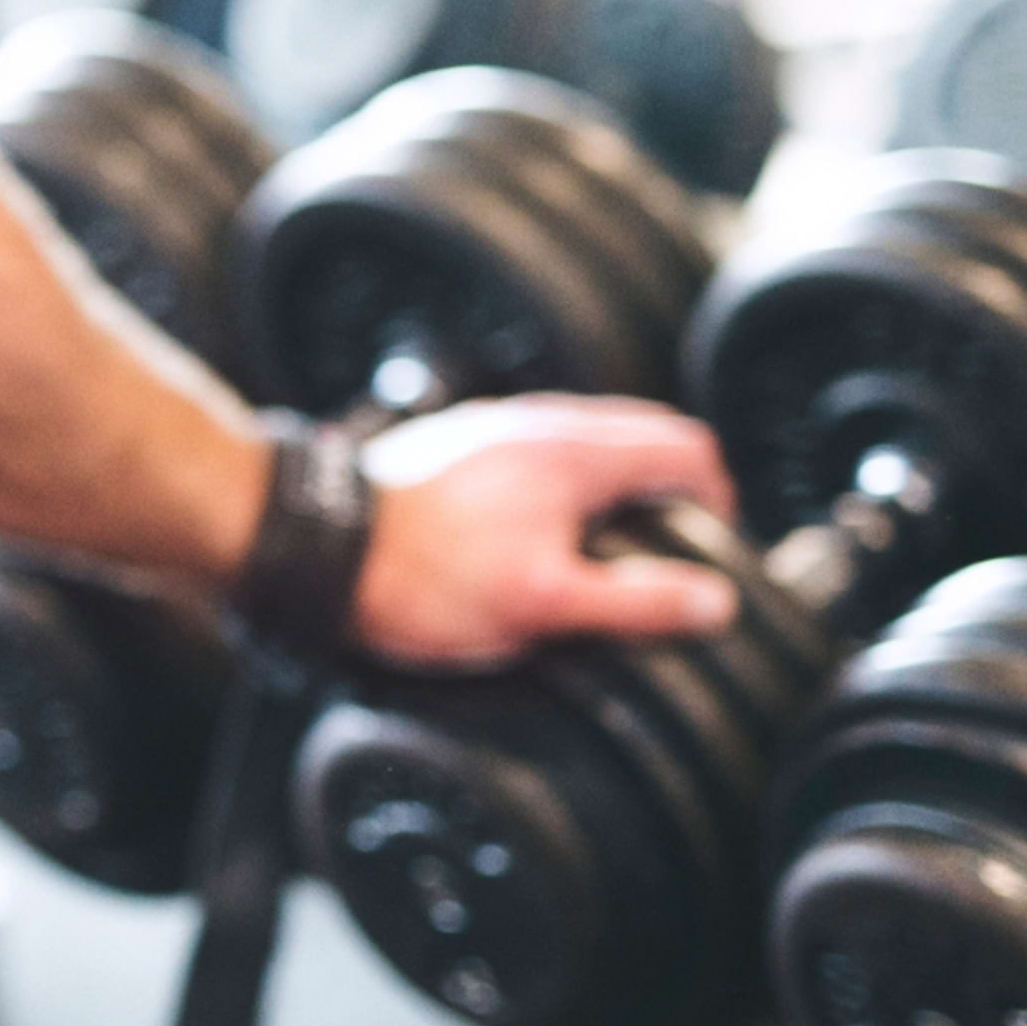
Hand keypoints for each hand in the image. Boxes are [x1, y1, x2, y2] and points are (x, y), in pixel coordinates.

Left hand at [351, 396, 740, 669]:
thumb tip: (714, 602)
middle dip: (663, 498)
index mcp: (576, 447)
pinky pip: (528, 464)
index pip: (687, 448)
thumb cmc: (421, 573)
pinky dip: (551, 497)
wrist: (309, 544)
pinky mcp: (451, 452)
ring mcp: (491, 432)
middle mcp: (537, 423)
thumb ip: (634, 601)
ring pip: (580, 453)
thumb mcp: (542, 600)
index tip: (711, 549)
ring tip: (596, 558)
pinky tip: (528, 544)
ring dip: (604, 497)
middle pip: (638, 445)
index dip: (717, 499)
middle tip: (660, 558)